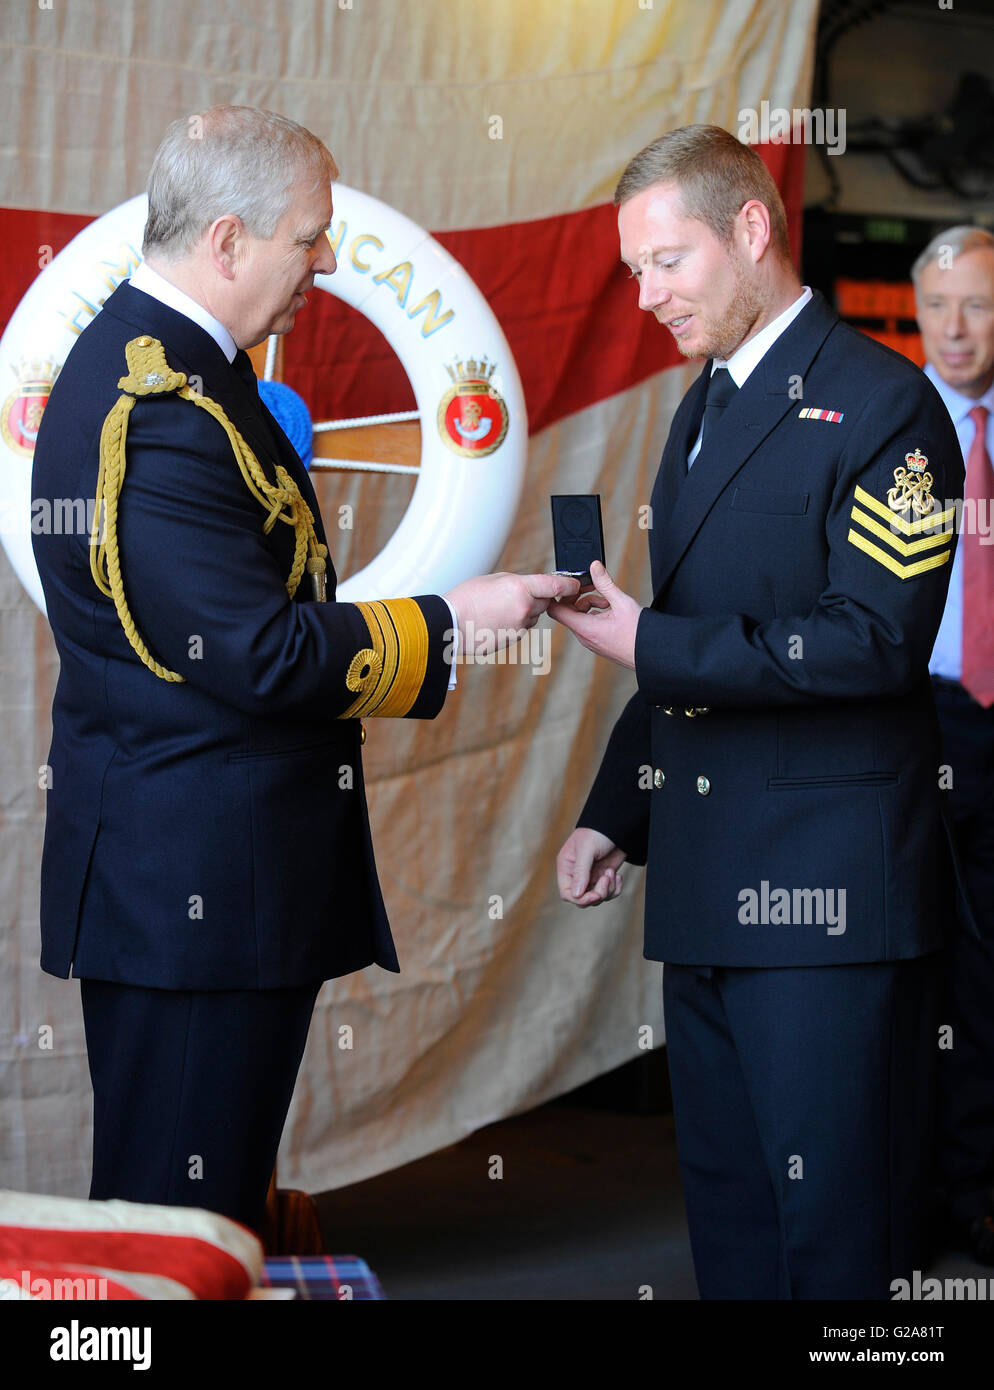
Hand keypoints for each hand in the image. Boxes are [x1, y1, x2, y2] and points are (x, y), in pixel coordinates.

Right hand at [444, 572, 579, 655]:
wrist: (451, 623)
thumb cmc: (467, 598)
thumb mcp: (494, 579)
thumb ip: (518, 582)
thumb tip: (532, 586)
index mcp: (520, 588)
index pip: (555, 585)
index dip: (569, 584)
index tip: (575, 584)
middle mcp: (524, 608)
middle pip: (545, 602)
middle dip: (538, 598)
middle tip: (518, 594)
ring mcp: (519, 626)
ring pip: (533, 616)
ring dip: (524, 611)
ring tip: (499, 608)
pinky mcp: (513, 639)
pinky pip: (521, 628)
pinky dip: (514, 623)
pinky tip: (496, 620)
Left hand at [546, 561, 640, 669]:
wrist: (652, 654)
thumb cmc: (639, 635)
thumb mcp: (621, 602)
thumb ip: (605, 583)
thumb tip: (594, 567)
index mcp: (585, 628)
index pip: (556, 610)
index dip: (558, 594)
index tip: (569, 584)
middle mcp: (584, 637)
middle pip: (567, 612)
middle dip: (578, 597)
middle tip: (593, 588)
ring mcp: (591, 641)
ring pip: (579, 617)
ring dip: (589, 604)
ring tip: (607, 600)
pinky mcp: (598, 643)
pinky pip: (588, 625)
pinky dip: (595, 614)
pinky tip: (610, 610)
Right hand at [556, 828, 626, 907]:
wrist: (617, 825)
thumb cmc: (597, 832)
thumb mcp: (586, 850)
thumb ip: (580, 872)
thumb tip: (576, 895)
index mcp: (567, 867)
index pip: (567, 893)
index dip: (579, 899)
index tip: (594, 895)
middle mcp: (577, 875)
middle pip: (582, 899)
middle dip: (597, 894)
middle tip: (606, 878)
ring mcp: (592, 877)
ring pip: (597, 898)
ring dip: (608, 889)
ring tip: (611, 871)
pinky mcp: (605, 877)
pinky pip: (609, 893)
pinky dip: (615, 888)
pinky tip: (617, 875)